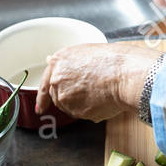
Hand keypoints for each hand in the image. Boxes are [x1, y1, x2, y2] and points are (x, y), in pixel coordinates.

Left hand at [35, 43, 163, 121]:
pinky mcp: (78, 113)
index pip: (44, 84)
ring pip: (71, 108)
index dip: (42, 98)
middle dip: (71, 97)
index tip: (40, 108)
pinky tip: (106, 98)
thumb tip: (56, 63)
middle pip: (58, 97)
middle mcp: (57, 81)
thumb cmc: (114, 59)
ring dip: (82, 104)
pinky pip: (84, 114)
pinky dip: (93, 110)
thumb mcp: (88, 51)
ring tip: (102, 91)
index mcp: (58, 62)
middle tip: (90, 91)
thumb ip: (69, 62)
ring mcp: (66, 99)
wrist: (125, 74)